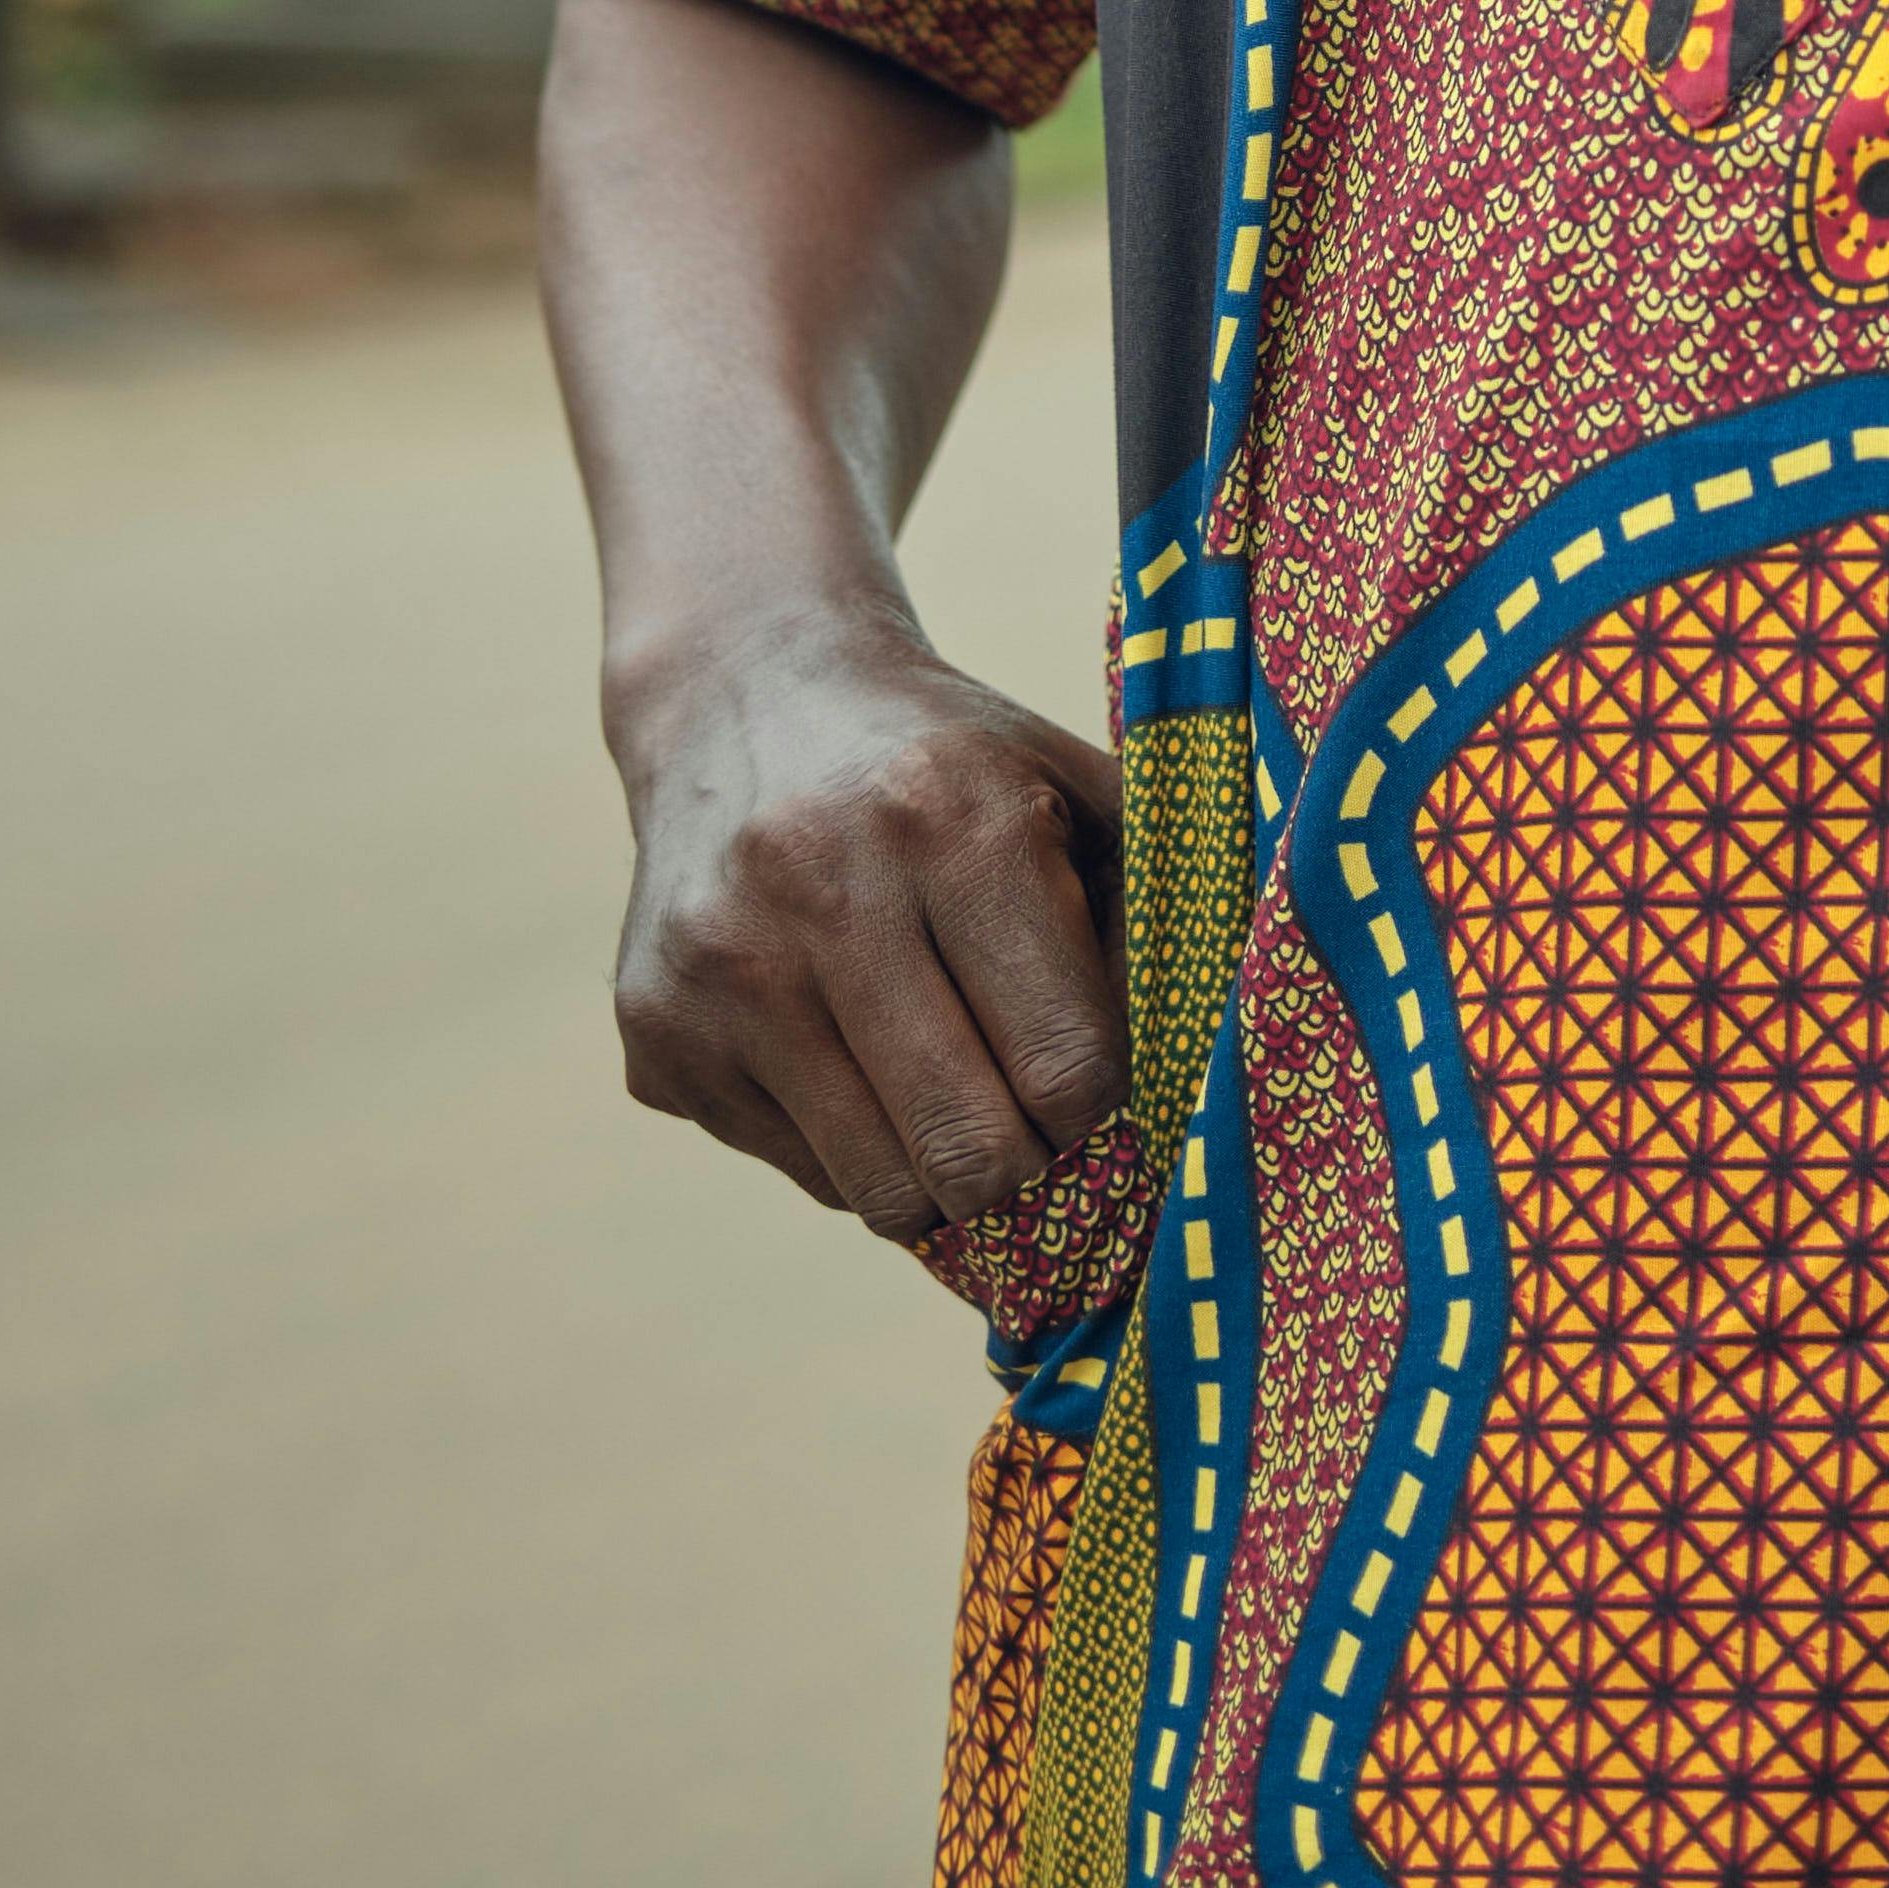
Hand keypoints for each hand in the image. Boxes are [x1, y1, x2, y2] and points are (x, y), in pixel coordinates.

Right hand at [607, 599, 1125, 1242]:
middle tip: (1045, 1127)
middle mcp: (818, 889)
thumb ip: (1164, 901)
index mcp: (950, 816)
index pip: (1070, 1064)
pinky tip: (857, 1049)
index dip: (1110, 1104)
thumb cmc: (953, 760)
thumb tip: (1233, 1062)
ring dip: (944, 1176)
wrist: (747, 694)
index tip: (1110, 1083)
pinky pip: (800, 1174)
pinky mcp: (654, 1035)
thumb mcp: (1071, 782)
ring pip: (880, 1192)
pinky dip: (853, 1145)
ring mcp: (719, 971)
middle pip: (973, 1151)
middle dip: (1032, 1166)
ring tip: (964, 1099)